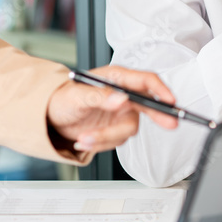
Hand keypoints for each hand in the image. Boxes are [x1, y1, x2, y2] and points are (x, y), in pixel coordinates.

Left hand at [47, 66, 177, 152]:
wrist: (51, 117)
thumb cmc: (61, 98)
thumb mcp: (77, 95)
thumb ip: (99, 96)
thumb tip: (120, 99)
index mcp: (116, 78)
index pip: (145, 81)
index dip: (160, 90)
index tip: (170, 101)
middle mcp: (122, 95)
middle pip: (149, 105)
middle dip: (159, 115)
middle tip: (170, 123)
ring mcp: (121, 113)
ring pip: (128, 130)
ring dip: (107, 137)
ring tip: (85, 137)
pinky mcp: (115, 129)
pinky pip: (117, 141)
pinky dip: (101, 143)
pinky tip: (86, 138)